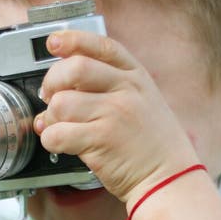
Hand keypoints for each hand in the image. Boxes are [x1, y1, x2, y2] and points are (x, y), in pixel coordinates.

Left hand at [34, 30, 197, 205]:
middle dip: (52, 82)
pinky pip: (58, 133)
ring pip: (61, 103)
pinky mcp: (101, 141)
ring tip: (59, 127)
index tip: (53, 43)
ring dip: (50, 117)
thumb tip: (64, 87)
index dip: (72, 40)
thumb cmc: (153, 146)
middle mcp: (126, 91)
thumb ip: (111, 87)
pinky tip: (60, 143)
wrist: (170, 179)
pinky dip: (50, 139)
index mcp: (136, 77)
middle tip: (50, 97)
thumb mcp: (144, 103)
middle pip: (74, 68)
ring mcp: (114, 115)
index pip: (100, 46)